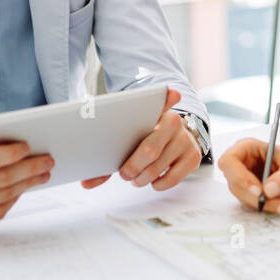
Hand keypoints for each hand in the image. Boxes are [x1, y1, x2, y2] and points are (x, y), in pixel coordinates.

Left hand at [80, 88, 200, 190]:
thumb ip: (108, 155)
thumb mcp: (129, 137)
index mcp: (156, 112)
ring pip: (157, 168)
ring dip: (141, 179)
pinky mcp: (193, 157)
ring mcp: (185, 140)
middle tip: (124, 173)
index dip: (168, 98)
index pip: (163, 100)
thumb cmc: (144, 138)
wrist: (174, 138)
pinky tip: (153, 179)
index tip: (173, 94)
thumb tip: (86, 184)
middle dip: (131, 167)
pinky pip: (172, 179)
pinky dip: (158, 184)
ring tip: (135, 178)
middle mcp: (175, 123)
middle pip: (150, 150)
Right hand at [218, 138, 279, 214]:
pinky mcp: (249, 193)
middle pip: (236, 185)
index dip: (239, 177)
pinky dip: (272, 206)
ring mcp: (243, 180)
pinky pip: (255, 204)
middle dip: (259, 198)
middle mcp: (241, 164)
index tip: (259, 191)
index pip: (229, 161)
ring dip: (269, 204)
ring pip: (246, 198)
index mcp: (246, 147)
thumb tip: (268, 191)